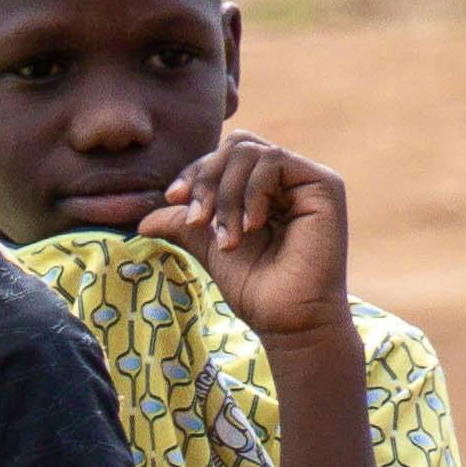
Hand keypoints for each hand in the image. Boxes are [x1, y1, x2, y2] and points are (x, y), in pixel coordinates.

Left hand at [146, 126, 349, 352]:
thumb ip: (184, 225)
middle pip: (235, 146)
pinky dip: (253, 191)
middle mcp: (287, 178)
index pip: (224, 157)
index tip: (174, 199)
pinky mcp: (324, 184)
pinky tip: (252, 227)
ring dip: (228, 195)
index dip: (196, 172)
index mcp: (263, 188)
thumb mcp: (210, 249)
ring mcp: (306, 179)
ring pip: (251, 152)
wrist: (288, 320)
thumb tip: (141, 220)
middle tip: (197, 222)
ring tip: (229, 239)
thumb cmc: (256, 289)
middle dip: (207, 180)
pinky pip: (275, 161)